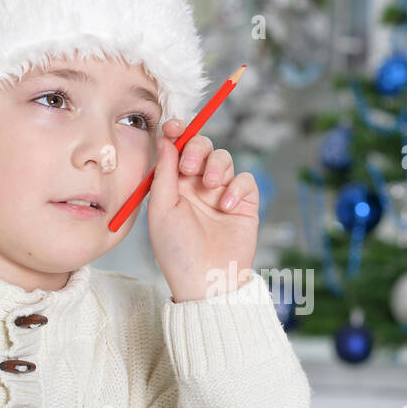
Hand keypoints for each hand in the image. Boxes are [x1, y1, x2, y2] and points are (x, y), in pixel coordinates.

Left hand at [146, 119, 258, 303]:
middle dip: (197, 147)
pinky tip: (225, 205)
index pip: (177, 149)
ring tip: (209, 187)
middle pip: (202, 146)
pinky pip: (245, 180)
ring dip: (215, 166)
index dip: (177, 133)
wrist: (206, 280)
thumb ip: (164, 171)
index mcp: (174, 185)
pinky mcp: (244, 204)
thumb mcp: (162, 208)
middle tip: (190, 166)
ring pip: (224, 158)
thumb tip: (166, 138)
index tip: (173, 127)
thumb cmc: (177, 251)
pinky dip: (236, 187)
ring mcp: (222, 193)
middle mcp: (198, 186)